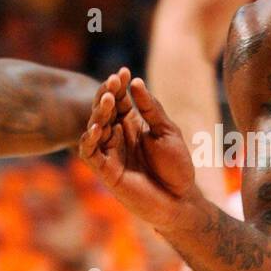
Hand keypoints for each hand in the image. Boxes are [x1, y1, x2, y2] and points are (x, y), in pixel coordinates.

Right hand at [79, 70, 196, 230]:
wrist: (181, 199)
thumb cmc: (176, 165)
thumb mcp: (167, 131)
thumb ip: (151, 109)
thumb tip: (136, 82)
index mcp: (132, 125)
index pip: (120, 101)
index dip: (118, 87)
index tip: (123, 72)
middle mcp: (118, 137)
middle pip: (104, 112)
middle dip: (106, 95)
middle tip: (112, 82)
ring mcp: (110, 153)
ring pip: (94, 129)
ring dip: (98, 114)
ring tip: (106, 101)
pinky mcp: (106, 171)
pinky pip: (90, 154)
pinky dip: (89, 140)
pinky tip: (96, 128)